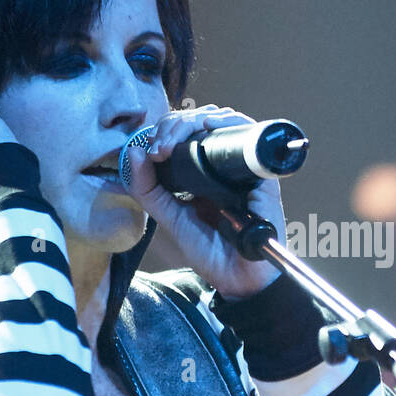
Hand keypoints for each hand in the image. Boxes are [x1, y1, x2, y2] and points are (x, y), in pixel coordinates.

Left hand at [124, 105, 285, 299]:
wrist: (236, 276)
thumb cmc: (208, 250)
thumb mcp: (169, 216)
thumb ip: (148, 189)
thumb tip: (134, 151)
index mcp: (202, 170)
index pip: (185, 132)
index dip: (166, 131)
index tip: (151, 151)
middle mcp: (224, 163)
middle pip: (201, 120)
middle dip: (174, 124)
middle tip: (159, 147)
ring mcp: (243, 165)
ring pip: (224, 120)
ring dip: (195, 120)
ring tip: (175, 139)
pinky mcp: (261, 171)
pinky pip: (250, 134)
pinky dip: (230, 122)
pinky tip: (209, 125)